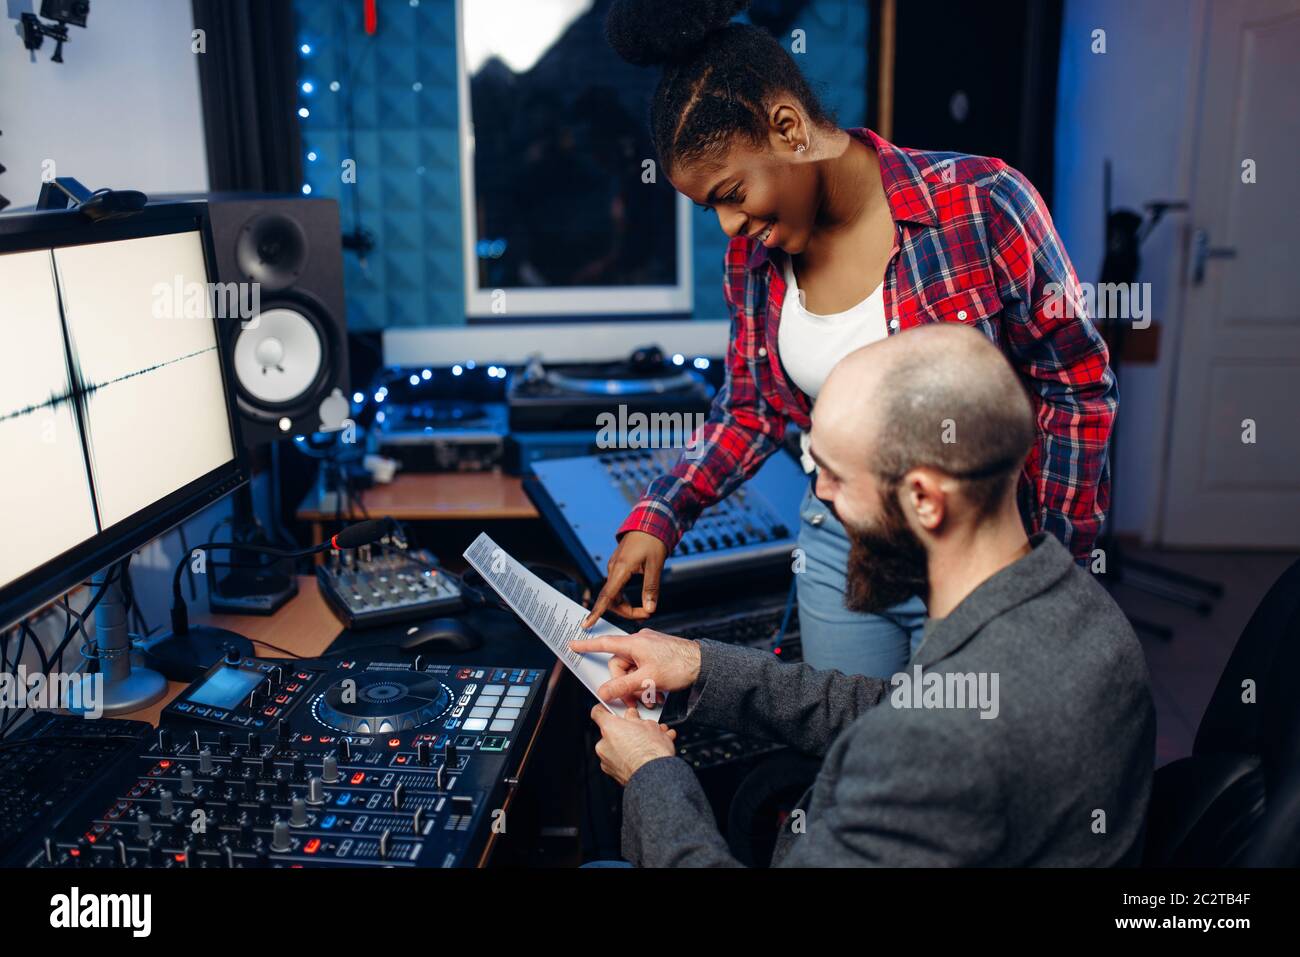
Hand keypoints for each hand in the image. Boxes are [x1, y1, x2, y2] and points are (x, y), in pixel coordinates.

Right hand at [568, 629, 700, 708]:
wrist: (705, 664)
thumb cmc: (680, 665)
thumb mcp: (647, 680)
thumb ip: (622, 687)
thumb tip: (603, 692)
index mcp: (635, 643)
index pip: (605, 643)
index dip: (588, 646)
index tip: (573, 644)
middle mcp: (640, 642)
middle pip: (620, 665)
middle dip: (625, 685)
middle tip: (634, 701)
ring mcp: (650, 648)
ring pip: (633, 670)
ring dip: (638, 687)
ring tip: (650, 699)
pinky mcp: (658, 654)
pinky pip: (644, 669)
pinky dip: (647, 683)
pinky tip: (657, 694)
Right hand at [581, 531, 667, 626]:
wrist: (649, 523)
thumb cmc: (652, 541)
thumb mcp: (656, 565)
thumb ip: (651, 588)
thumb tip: (650, 608)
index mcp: (621, 569)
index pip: (606, 596)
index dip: (596, 612)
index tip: (586, 624)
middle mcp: (614, 569)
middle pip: (611, 600)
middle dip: (626, 611)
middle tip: (646, 613)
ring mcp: (615, 568)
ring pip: (614, 595)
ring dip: (626, 606)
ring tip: (644, 609)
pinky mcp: (618, 567)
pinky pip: (616, 588)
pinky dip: (624, 598)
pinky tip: (634, 601)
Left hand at [590, 704, 677, 785]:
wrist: (655, 776)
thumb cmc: (651, 751)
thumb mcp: (649, 725)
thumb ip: (636, 719)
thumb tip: (632, 717)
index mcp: (610, 728)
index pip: (598, 712)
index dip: (605, 709)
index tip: (611, 710)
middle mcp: (604, 744)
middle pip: (611, 732)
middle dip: (626, 730)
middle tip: (641, 730)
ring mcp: (607, 761)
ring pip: (617, 747)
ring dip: (630, 745)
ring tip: (650, 745)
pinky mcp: (613, 774)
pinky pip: (620, 761)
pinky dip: (630, 758)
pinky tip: (645, 756)